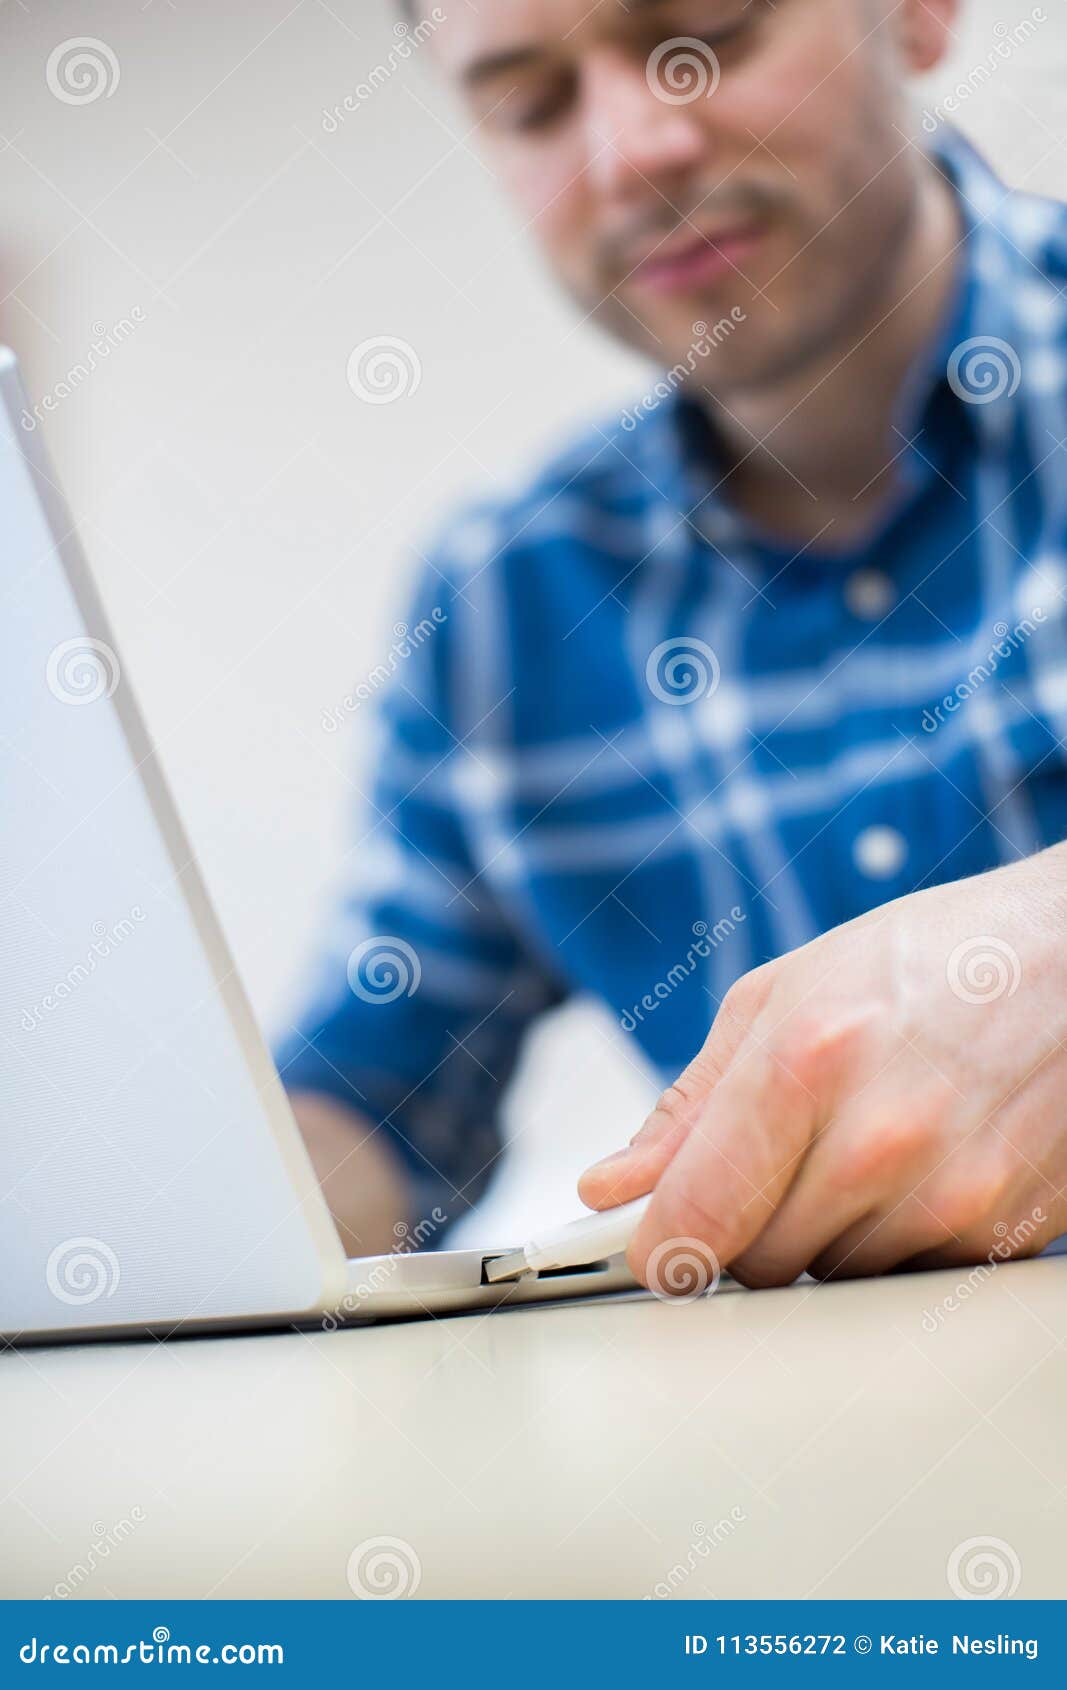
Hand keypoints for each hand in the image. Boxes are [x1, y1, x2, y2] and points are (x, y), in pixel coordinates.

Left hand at [579, 846, 1066, 1288]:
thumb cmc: (935, 956)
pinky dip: (893, 1239)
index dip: (659, 1247)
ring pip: (831, 1278)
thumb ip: (690, 1104)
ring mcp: (950, 1195)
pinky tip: (918, 1165)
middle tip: (782, 1155)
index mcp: (806, 1060)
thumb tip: (614, 1184)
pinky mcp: (1002, 1236)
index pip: (696, 1219)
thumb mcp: (785, 994)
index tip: (652, 1248)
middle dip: (748, 1224)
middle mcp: (879, 1139)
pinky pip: (904, 1277)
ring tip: (863, 1141)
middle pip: (757, 1261)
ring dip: (825, 1233)